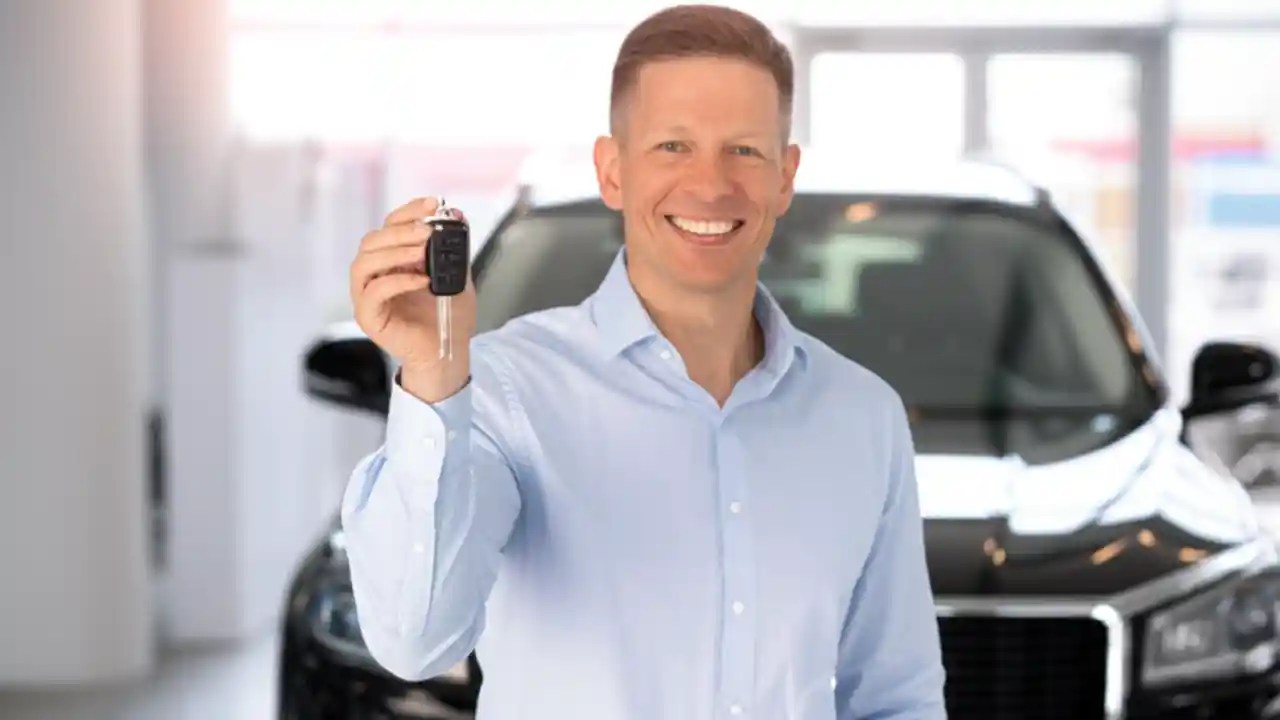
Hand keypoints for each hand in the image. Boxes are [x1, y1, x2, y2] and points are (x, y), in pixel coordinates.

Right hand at [350, 196, 475, 400]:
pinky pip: (375, 291)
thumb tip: (458, 215)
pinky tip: (422, 279)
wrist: (447, 352)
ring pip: (364, 262)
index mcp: (391, 260)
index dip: (408, 211)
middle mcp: (374, 275)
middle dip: (401, 231)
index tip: (433, 203)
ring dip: (395, 252)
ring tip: (422, 253)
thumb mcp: (456, 276)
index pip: (389, 226)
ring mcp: (367, 295)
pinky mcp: (368, 316)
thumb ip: (454, 249)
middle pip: (372, 241)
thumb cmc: (447, 317)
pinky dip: (398, 280)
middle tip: (427, 232)